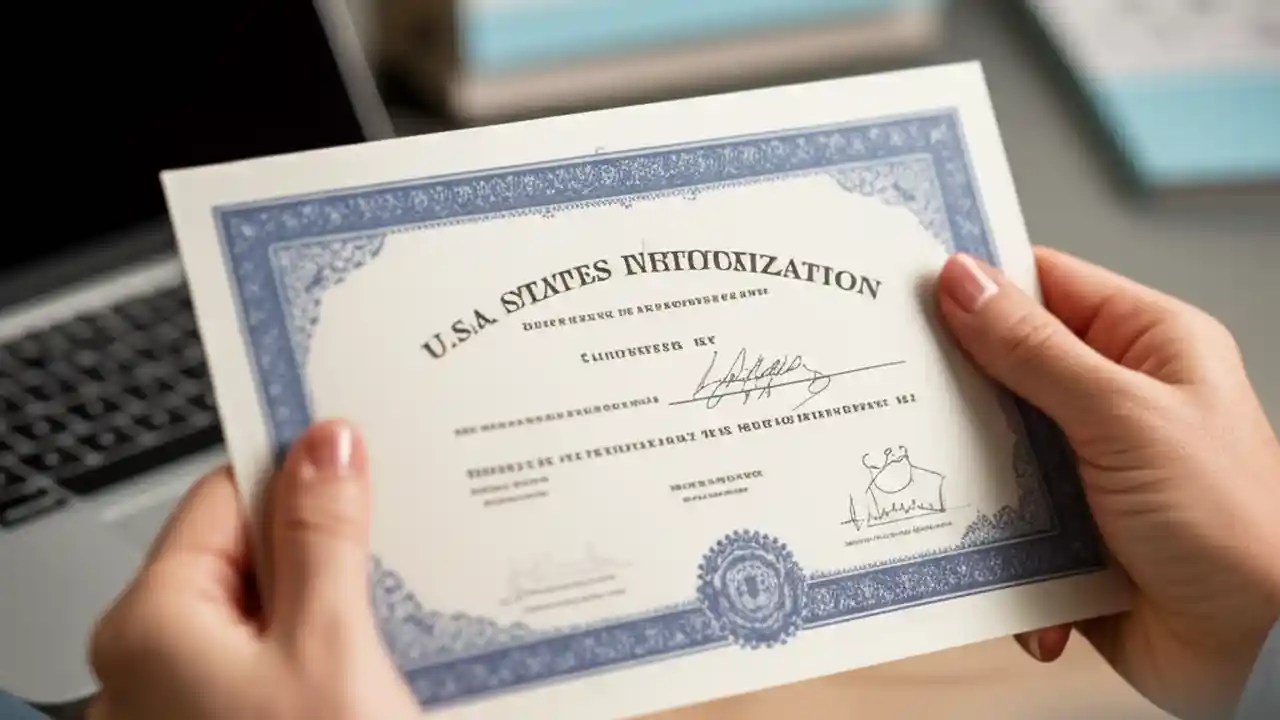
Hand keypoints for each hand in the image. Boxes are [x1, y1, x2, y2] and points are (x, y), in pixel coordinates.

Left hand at [87, 421, 419, 719]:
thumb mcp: (331, 646)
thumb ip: (324, 538)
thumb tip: (326, 447)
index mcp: (149, 626)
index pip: (225, 495)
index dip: (300, 474)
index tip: (361, 458)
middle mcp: (145, 667)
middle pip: (247, 557)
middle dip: (324, 550)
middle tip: (394, 558)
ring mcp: (181, 706)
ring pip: (267, 618)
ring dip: (330, 610)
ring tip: (388, 628)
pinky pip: (270, 669)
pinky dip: (320, 660)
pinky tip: (369, 672)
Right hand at [935, 248, 1279, 719]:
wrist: (1258, 650)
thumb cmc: (1231, 523)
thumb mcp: (1124, 417)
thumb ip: (1035, 350)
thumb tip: (964, 280)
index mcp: (1147, 344)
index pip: (1044, 285)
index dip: (977, 285)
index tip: (904, 292)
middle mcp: (1115, 399)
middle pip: (1006, 367)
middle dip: (957, 388)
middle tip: (897, 390)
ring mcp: (1088, 465)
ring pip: (992, 445)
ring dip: (971, 473)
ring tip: (943, 482)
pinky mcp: (1066, 528)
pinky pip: (999, 514)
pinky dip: (990, 540)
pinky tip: (992, 558)